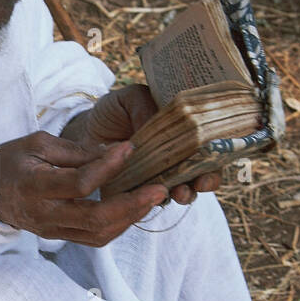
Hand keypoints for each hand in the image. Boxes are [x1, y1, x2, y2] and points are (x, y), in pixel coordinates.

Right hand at [0, 130, 168, 247]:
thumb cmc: (9, 162)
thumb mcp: (37, 144)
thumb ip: (76, 151)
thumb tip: (114, 153)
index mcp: (35, 186)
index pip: (80, 183)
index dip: (108, 167)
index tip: (129, 148)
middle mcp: (45, 214)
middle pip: (96, 219)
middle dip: (132, 205)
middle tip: (158, 188)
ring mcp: (52, 230)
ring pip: (100, 234)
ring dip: (131, 218)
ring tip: (151, 198)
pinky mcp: (59, 237)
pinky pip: (95, 238)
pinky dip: (119, 225)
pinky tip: (133, 208)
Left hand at [61, 85, 222, 205]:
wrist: (84, 132)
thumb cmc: (114, 111)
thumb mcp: (130, 99)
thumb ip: (145, 109)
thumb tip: (154, 126)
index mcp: (183, 129)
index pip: (209, 142)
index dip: (215, 152)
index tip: (211, 159)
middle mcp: (178, 156)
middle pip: (202, 170)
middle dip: (205, 179)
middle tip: (199, 183)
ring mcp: (161, 176)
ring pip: (182, 188)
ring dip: (185, 193)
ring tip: (180, 194)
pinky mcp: (141, 193)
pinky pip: (153, 201)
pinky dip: (156, 201)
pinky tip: (154, 199)